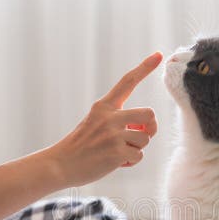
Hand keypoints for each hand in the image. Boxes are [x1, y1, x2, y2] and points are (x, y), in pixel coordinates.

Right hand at [48, 52, 161, 187]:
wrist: (60, 164)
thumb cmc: (81, 147)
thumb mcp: (95, 123)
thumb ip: (118, 122)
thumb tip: (144, 130)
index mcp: (103, 106)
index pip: (127, 82)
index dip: (144, 68)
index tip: (158, 55)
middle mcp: (109, 116)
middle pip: (149, 114)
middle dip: (149, 128)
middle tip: (137, 137)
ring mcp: (113, 134)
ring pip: (145, 139)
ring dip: (136, 148)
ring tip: (117, 153)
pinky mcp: (116, 151)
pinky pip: (138, 155)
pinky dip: (130, 162)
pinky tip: (115, 162)